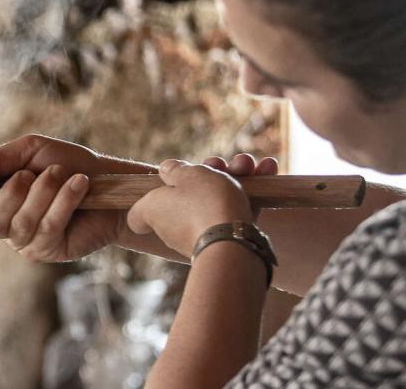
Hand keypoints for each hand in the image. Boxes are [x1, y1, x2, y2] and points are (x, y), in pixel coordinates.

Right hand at [0, 134, 132, 261]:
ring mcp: (29, 242)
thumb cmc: (66, 164)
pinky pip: (49, 226)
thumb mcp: (28, 150)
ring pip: (21, 223)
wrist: (109, 180)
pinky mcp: (53, 249)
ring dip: (43, 191)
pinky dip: (64, 199)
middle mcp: (7, 228)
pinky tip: (79, 184)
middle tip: (30, 174)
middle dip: (11, 193)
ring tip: (61, 173)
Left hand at [126, 153, 275, 257]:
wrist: (231, 242)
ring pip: (214, 202)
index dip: (148, 199)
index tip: (163, 186)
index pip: (138, 215)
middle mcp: (172, 228)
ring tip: (250, 165)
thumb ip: (176, 170)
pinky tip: (267, 171)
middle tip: (224, 164)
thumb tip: (165, 170)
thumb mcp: (188, 175)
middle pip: (187, 198)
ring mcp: (199, 236)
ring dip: (235, 178)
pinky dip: (251, 194)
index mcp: (154, 211)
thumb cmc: (202, 203)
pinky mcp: (225, 241)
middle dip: (208, 175)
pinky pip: (234, 213)